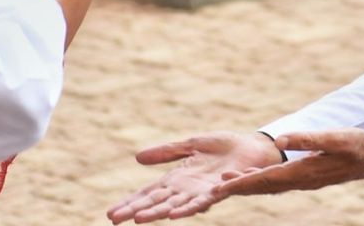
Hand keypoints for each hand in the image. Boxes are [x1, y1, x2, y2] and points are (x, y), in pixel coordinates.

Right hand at [107, 131, 281, 223]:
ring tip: (138, 219)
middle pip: (155, 202)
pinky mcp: (218, 190)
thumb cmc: (224, 147)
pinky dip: (187, 209)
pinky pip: (201, 202)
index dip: (130, 202)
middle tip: (114, 220)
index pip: (148, 193)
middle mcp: (185, 190)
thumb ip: (166, 152)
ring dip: (156, 213)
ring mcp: (200, 192)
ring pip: (174, 206)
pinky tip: (174, 215)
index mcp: (177, 178)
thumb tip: (137, 158)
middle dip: (135, 211)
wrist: (253, 148)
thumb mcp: (190, 145)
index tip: (110, 214)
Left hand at [212, 129, 363, 198]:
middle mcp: (301, 180)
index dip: (242, 182)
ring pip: (270, 187)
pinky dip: (262, 182)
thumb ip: (306, 139)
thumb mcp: (333, 137)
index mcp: (303, 171)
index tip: (222, 186)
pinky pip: (279, 184)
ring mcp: (305, 181)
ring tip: (227, 182)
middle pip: (263, 187)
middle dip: (239, 187)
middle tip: (214, 189)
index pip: (265, 179)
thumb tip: (280, 141)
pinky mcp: (308, 178)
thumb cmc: (355, 145)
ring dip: (249, 185)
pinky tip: (255, 178)